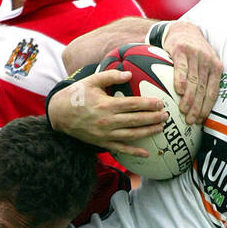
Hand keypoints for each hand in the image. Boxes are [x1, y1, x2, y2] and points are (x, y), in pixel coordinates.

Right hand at [48, 68, 165, 156]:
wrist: (60, 114)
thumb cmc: (77, 95)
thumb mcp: (92, 81)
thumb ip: (111, 76)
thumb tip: (129, 74)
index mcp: (106, 105)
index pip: (132, 104)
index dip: (148, 104)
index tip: (160, 103)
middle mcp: (108, 121)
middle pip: (135, 120)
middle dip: (153, 118)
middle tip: (166, 116)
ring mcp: (105, 134)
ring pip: (132, 135)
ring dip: (148, 132)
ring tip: (161, 128)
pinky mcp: (102, 143)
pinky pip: (121, 149)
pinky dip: (134, 152)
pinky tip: (146, 153)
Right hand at [161, 21, 222, 124]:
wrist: (183, 30)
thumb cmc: (193, 53)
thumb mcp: (205, 64)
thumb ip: (206, 80)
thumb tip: (200, 107)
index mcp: (216, 67)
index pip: (213, 92)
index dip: (207, 107)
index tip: (200, 120)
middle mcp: (208, 60)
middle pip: (203, 88)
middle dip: (197, 107)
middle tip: (190, 121)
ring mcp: (195, 54)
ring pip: (193, 80)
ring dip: (189, 97)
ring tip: (183, 110)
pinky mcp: (181, 49)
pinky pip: (182, 67)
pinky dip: (181, 80)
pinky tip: (179, 91)